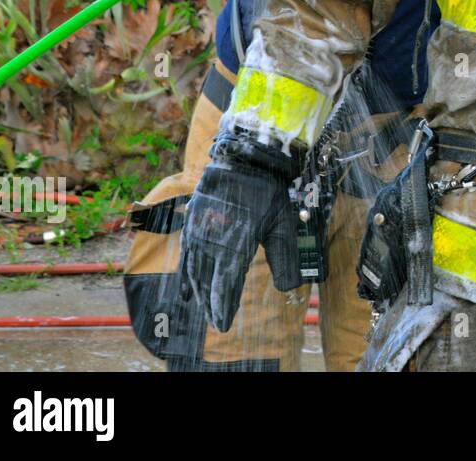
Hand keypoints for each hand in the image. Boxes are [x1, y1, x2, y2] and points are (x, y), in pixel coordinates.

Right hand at [178, 131, 301, 331]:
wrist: (249, 151)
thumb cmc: (271, 186)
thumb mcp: (285, 220)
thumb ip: (286, 255)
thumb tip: (289, 289)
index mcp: (237, 239)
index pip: (226, 281)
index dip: (223, 304)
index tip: (223, 325)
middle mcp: (214, 235)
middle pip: (208, 278)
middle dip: (211, 302)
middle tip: (214, 322)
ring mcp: (201, 225)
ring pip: (195, 266)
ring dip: (197, 289)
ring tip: (200, 308)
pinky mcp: (195, 215)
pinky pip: (188, 248)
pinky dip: (186, 269)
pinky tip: (186, 284)